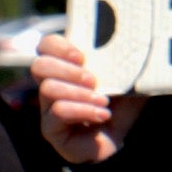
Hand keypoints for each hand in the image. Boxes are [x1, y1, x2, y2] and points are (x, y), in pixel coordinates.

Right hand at [32, 33, 146, 165]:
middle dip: (68, 70)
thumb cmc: (122, 102)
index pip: (46, 46)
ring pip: (48, 89)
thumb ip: (123, 58)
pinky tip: (103, 114)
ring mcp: (47, 108)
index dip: (59, 46)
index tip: (82, 56)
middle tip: (93, 80)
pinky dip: (84, 110)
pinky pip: (58, 112)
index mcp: (65, 66)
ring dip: (79, 92)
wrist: (122, 136)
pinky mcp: (51, 129)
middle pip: (39, 66)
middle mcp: (51, 85)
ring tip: (103, 100)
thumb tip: (131, 36)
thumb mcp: (125, 76)